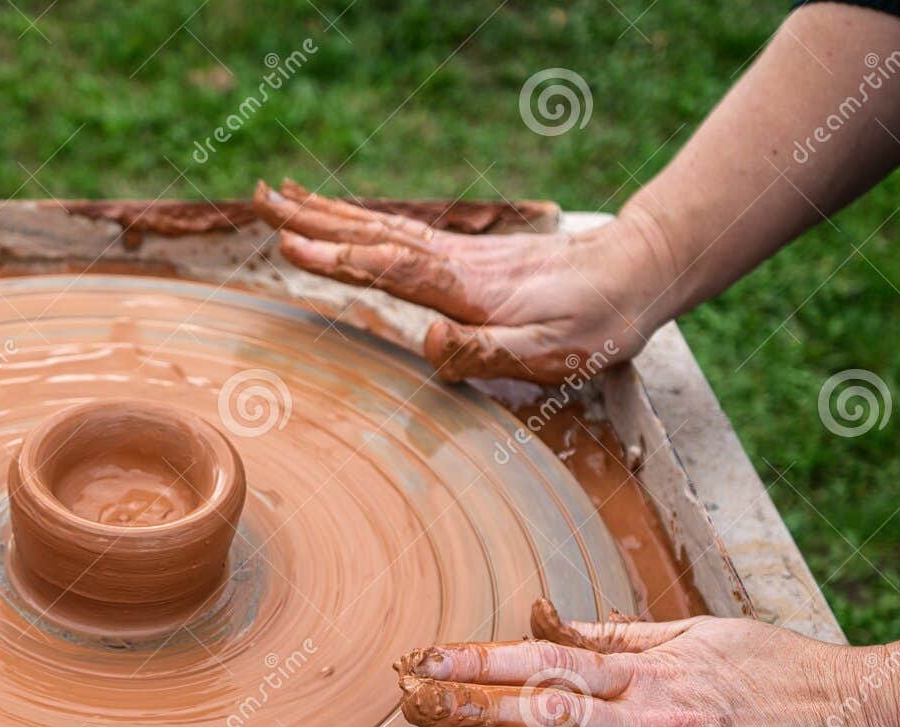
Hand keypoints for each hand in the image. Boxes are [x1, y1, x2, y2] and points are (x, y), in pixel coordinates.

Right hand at [253, 179, 682, 384]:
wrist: (638, 271)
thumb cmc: (595, 325)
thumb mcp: (549, 354)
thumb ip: (486, 353)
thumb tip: (427, 343)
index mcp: (465, 291)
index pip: (389, 269)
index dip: (338, 258)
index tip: (290, 245)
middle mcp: (455, 263)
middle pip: (372, 236)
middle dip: (314, 222)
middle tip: (262, 202)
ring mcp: (459, 254)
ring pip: (382, 228)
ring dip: (329, 214)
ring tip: (284, 198)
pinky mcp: (467, 255)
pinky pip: (400, 232)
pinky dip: (363, 221)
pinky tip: (347, 221)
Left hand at [396, 601, 899, 726]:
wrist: (878, 724)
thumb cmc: (783, 679)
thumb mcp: (698, 636)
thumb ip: (614, 635)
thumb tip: (540, 615)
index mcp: (648, 669)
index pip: (542, 657)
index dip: (476, 659)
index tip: (418, 659)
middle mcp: (653, 713)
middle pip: (546, 707)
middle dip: (469, 706)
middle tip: (403, 704)